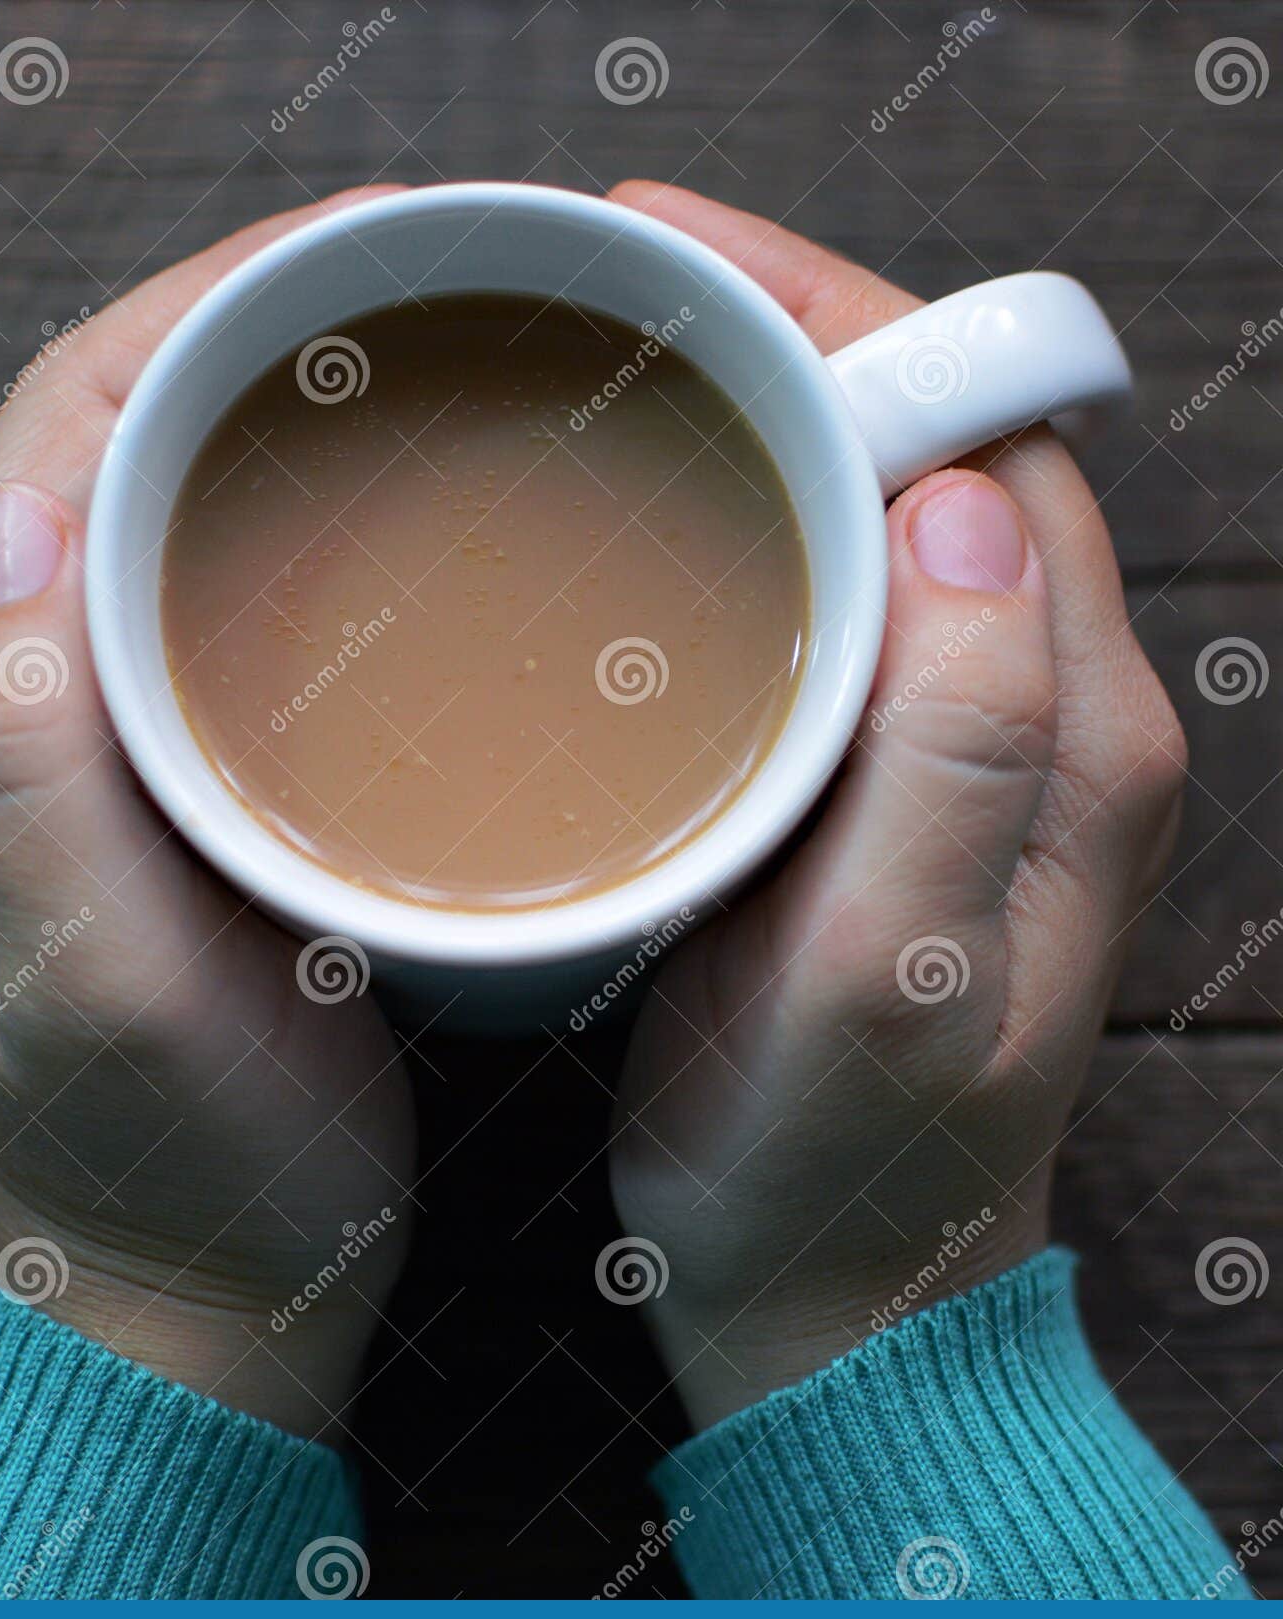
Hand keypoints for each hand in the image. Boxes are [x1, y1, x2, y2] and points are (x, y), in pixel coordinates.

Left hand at [0, 188, 415, 1439]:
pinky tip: (393, 506)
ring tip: (427, 355)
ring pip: (156, 493)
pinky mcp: (139, 770)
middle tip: (429, 283)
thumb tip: (23, 510)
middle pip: (103, 431)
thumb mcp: (99, 984)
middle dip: (251, 322)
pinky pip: (199, 580)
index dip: (201, 306)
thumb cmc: (171, 1158)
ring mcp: (60, 730)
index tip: (368, 253)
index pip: (55, 426)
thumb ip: (23, 756)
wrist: (194, 1281)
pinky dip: (290, 505)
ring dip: (274, 401)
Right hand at [603, 184, 1185, 1430]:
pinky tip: (646, 531)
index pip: (990, 432)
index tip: (675, 260)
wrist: (837, 1295)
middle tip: (610, 295)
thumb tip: (965, 507)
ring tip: (613, 375)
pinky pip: (839, 600)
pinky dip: (748, 524)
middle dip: (788, 335)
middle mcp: (1047, 712)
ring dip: (763, 418)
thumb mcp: (889, 987)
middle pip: (940, 441)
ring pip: (883, 509)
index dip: (845, 320)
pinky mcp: (897, 786)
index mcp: (1071, 731)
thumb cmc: (845, 1170)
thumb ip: (959, 755)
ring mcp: (972, 746)